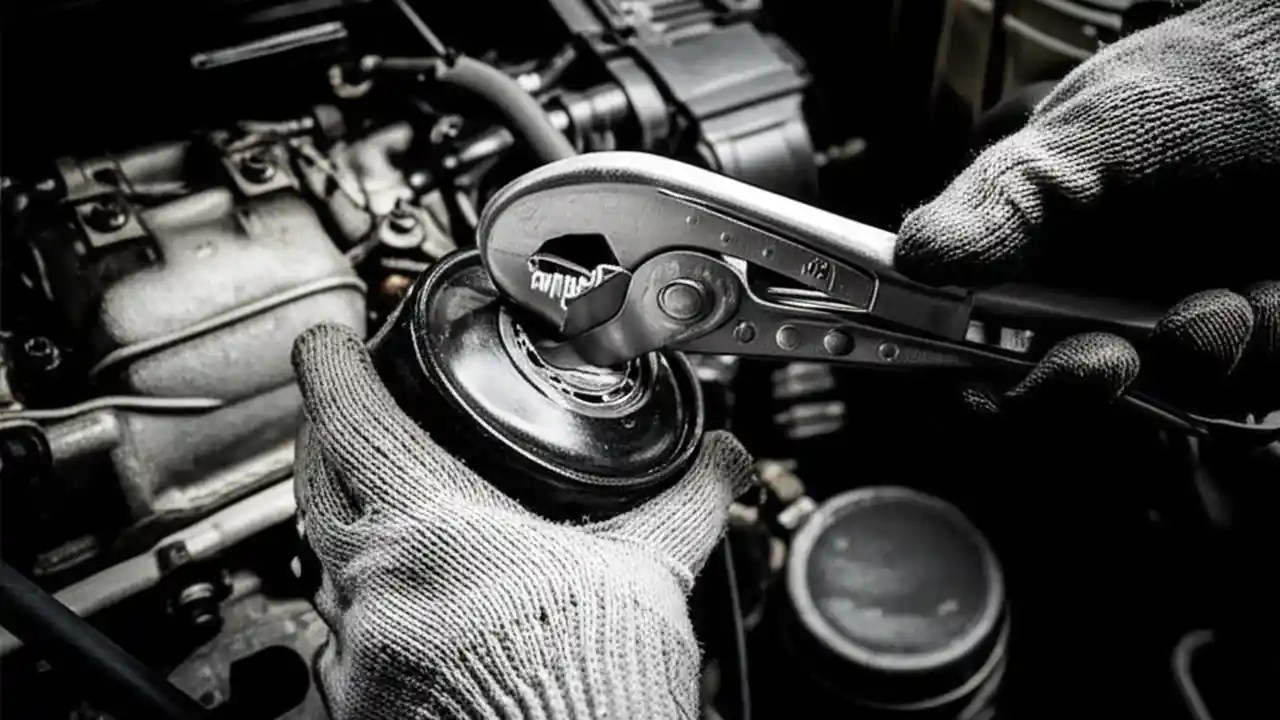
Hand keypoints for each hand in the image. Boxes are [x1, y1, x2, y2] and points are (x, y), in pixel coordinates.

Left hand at [291, 324, 754, 719]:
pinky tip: (408, 602)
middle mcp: (378, 584)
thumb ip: (687, 500)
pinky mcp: (363, 700)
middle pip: (315, 482)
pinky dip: (365, 601)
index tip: (331, 343)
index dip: (333, 366)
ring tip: (381, 505)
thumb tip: (723, 461)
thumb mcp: (650, 568)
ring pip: (325, 560)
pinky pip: (343, 632)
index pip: (352, 418)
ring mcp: (362, 647)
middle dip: (327, 437)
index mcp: (435, 527)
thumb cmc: (599, 682)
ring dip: (345, 521)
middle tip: (347, 412)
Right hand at [897, 0, 1279, 413]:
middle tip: (1102, 358)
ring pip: (1144, 419)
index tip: (972, 388)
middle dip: (1064, 403)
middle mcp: (1071, 323)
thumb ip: (1007, 202)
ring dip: (1184, 369)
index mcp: (1007, 278)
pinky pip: (1239, 394)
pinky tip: (1264, 297)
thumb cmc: (1183, 99)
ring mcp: (1158, 348)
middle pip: (1034, 422)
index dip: (946, 391)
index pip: (946, 365)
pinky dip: (1255, 353)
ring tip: (1223, 302)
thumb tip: (914, 255)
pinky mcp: (1238, 357)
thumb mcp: (1085, 139)